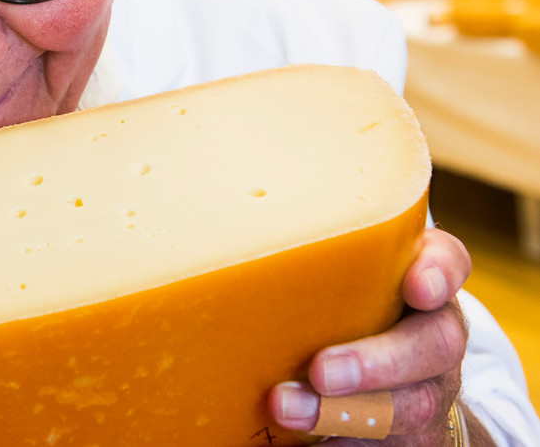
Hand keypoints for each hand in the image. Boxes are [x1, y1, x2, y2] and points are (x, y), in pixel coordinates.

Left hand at [270, 228, 476, 444]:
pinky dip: (342, 443)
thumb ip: (305, 255)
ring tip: (286, 408)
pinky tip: (302, 442)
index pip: (447, 261)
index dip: (439, 271)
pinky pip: (387, 444)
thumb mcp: (334, 275)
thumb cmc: (338, 306)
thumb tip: (202, 226)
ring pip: (410, 405)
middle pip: (434, 343)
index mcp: (418, 281)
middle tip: (322, 371)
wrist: (384, 383)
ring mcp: (427, 386)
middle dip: (377, 361)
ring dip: (345, 412)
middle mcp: (432, 333)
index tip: (416, 287)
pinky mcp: (411, 433)